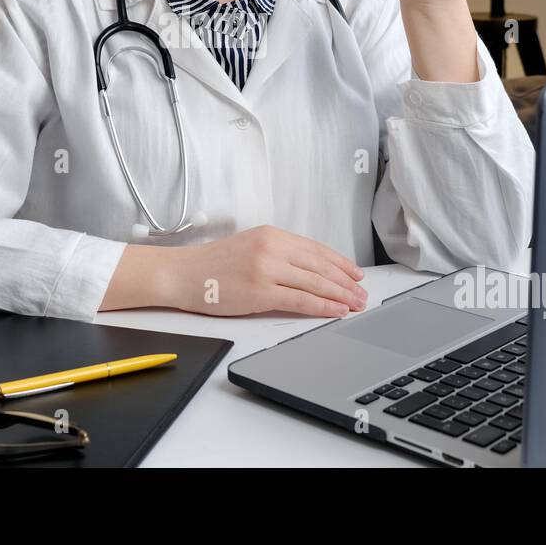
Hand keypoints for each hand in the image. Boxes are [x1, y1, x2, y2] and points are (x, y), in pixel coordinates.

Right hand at [167, 225, 367, 317]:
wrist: (182, 274)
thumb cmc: (212, 265)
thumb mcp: (249, 246)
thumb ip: (278, 253)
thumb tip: (310, 269)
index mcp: (271, 234)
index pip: (316, 249)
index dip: (340, 263)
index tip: (356, 273)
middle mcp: (272, 247)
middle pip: (320, 266)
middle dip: (346, 281)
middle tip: (362, 292)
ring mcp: (266, 269)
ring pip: (315, 283)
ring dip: (340, 295)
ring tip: (355, 304)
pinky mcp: (260, 292)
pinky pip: (301, 300)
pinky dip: (323, 306)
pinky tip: (336, 310)